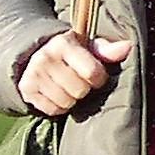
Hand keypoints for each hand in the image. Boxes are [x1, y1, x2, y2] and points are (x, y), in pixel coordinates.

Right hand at [17, 30, 131, 117]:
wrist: (36, 55)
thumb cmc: (72, 54)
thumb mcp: (89, 47)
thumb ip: (107, 50)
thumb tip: (128, 46)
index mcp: (64, 44)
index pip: (92, 73)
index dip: (98, 78)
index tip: (95, 75)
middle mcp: (45, 58)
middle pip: (79, 90)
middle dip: (83, 89)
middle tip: (79, 82)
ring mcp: (33, 74)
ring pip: (66, 102)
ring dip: (71, 99)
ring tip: (68, 89)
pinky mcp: (26, 89)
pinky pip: (52, 110)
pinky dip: (58, 107)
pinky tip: (57, 95)